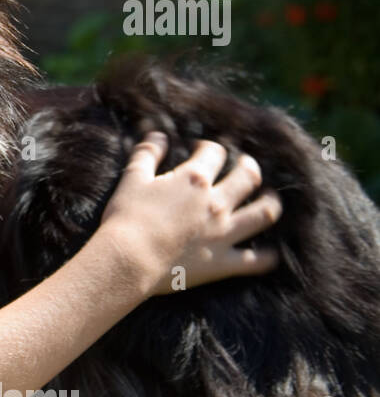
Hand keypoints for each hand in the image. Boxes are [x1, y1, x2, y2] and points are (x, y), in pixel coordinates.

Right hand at [97, 131, 281, 296]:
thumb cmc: (125, 218)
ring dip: (271, 203)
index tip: (201, 150)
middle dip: (249, 167)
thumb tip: (158, 134)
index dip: (208, 147)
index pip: (214, 152)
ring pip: (264, 213)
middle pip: (248, 177)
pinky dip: (267, 256)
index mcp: (193, 180)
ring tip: (269, 198)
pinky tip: (270, 252)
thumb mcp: (132, 178)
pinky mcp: (222, 262)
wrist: (127, 260)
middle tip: (244, 166)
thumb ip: (147, 153)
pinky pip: (257, 261)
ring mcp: (223, 233)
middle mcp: (215, 202)